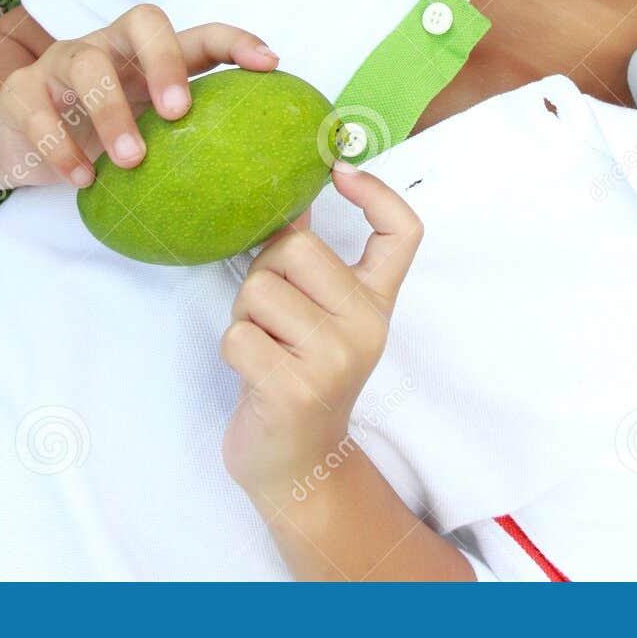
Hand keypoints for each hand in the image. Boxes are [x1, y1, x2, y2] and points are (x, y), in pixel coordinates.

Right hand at [0, 2, 279, 188]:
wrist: (18, 141)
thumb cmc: (105, 140)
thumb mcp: (157, 146)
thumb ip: (215, 169)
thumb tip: (297, 219)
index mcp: (154, 58)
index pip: (202, 35)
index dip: (238, 42)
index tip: (271, 64)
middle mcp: (112, 47)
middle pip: (143, 22)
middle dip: (165, 61)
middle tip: (180, 111)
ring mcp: (63, 64)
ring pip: (87, 62)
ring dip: (111, 110)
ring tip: (130, 160)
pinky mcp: (22, 94)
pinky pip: (39, 109)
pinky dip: (62, 145)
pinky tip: (82, 179)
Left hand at [219, 162, 424, 500]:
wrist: (299, 465)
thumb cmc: (301, 377)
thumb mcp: (321, 318)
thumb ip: (311, 265)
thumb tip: (292, 203)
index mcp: (376, 303)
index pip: (403, 232)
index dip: (376, 192)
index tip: (339, 172)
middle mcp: (365, 327)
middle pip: (297, 248)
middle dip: (265, 271)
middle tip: (272, 312)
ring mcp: (334, 359)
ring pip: (258, 289)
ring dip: (244, 314)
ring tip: (265, 344)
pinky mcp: (294, 388)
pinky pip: (238, 335)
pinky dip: (233, 348)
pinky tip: (254, 373)